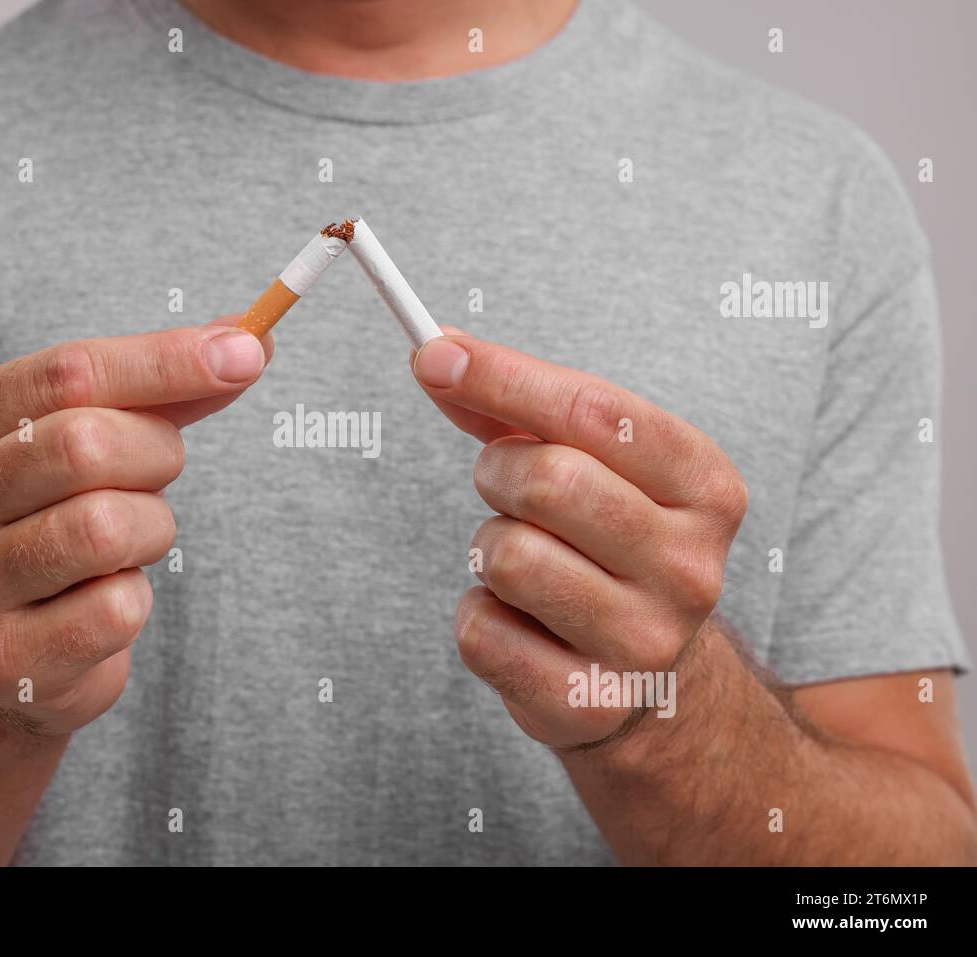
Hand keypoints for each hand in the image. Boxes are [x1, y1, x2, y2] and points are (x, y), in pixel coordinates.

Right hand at [0, 320, 269, 734]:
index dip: (166, 360)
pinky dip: (134, 602)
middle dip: (155, 456)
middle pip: (83, 445)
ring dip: (150, 530)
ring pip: (103, 528)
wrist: (2, 655)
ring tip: (128, 542)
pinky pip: (115, 610)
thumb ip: (164, 391)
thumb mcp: (96, 440)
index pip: (69, 372)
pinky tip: (103, 604)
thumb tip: (250, 338)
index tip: (246, 353)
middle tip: (155, 477)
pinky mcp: (3, 660)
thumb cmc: (59, 520)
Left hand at [412, 331, 746, 747]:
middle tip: (503, 490)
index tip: (433, 353)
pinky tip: (520, 623)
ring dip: (487, 550)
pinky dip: (478, 615)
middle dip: (497, 474)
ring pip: (508, 557)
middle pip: (548, 480)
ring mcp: (645, 643)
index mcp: (705, 487)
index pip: (594, 411)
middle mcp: (690, 567)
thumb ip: (517, 409)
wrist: (649, 681)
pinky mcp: (588, 703)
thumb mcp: (593, 465)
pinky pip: (480, 631)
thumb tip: (439, 356)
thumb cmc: (606, 543)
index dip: (502, 375)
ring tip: (523, 565)